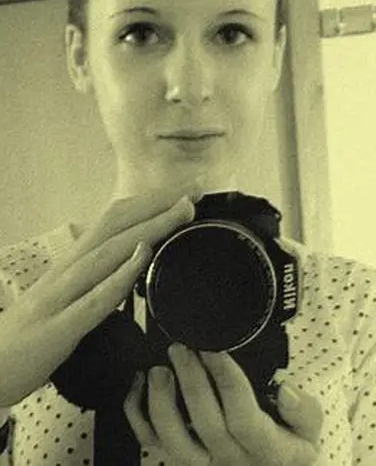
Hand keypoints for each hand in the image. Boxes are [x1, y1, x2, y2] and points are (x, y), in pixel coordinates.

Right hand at [0, 174, 203, 407]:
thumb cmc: (35, 330)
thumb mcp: (70, 296)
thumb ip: (100, 277)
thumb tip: (136, 260)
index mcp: (74, 262)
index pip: (115, 219)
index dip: (150, 202)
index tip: (186, 191)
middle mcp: (67, 269)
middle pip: (115, 225)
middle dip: (157, 204)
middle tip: (195, 190)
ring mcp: (61, 296)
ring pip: (107, 253)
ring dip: (148, 229)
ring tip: (181, 212)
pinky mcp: (57, 328)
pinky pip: (92, 300)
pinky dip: (118, 276)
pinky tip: (141, 258)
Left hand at [124, 343, 322, 464]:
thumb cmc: (286, 450)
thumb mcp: (309, 432)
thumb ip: (305, 412)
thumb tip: (287, 390)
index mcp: (265, 450)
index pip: (244, 418)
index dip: (227, 381)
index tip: (216, 350)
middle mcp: (230, 460)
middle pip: (205, 425)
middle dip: (191, 381)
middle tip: (182, 348)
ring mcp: (202, 464)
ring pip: (173, 443)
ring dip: (161, 402)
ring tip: (159, 369)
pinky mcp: (180, 459)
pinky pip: (150, 442)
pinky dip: (137, 414)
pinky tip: (140, 384)